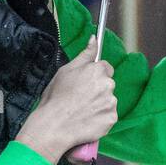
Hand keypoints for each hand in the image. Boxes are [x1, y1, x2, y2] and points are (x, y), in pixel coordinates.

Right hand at [16, 35, 117, 163]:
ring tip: (81, 111)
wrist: (54, 125)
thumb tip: (94, 39)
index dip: (94, 75)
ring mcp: (111, 103)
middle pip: (107, 84)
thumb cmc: (56, 97)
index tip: (85, 84)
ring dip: (99, 105)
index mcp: (98, 70)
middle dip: (97, 90)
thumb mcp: (66, 70)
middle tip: (80, 98)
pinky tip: (87, 120)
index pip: (105, 68)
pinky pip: (108, 117)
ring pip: (108, 101)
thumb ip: (85, 54)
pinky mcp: (111, 119)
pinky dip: (100, 119)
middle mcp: (108, 85)